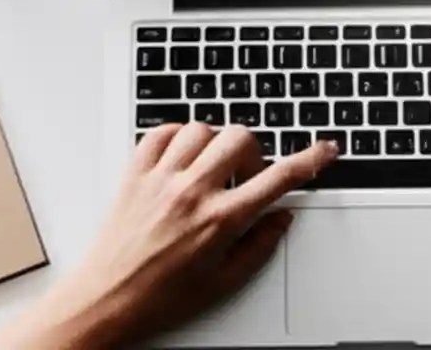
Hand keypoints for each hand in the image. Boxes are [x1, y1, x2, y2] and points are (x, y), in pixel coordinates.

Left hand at [0, 124, 338, 349]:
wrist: (105, 301)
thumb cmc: (159, 298)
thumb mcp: (223, 282)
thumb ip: (259, 246)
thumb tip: (281, 218)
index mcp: (220, 221)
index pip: (278, 179)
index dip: (310, 160)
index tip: (325, 150)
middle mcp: (192, 193)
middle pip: (240, 138)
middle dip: (253, 152)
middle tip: (245, 175)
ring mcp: (161, 180)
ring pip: (202, 128)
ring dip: (215, 142)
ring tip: (211, 168)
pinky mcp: (134, 174)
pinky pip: (160, 133)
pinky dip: (176, 136)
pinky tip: (181, 157)